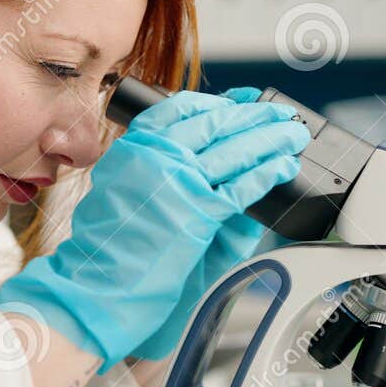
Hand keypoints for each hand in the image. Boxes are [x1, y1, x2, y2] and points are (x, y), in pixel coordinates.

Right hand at [131, 89, 283, 360]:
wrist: (92, 288)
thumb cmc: (104, 251)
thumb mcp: (124, 195)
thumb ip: (159, 173)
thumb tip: (202, 163)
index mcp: (133, 149)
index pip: (183, 108)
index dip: (221, 102)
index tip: (244, 98)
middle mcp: (154, 157)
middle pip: (217, 123)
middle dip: (256, 116)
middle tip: (281, 112)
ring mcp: (177, 183)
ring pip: (235, 150)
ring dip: (272, 139)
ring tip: (293, 134)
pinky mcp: (197, 215)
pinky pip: (243, 186)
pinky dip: (268, 174)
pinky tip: (284, 166)